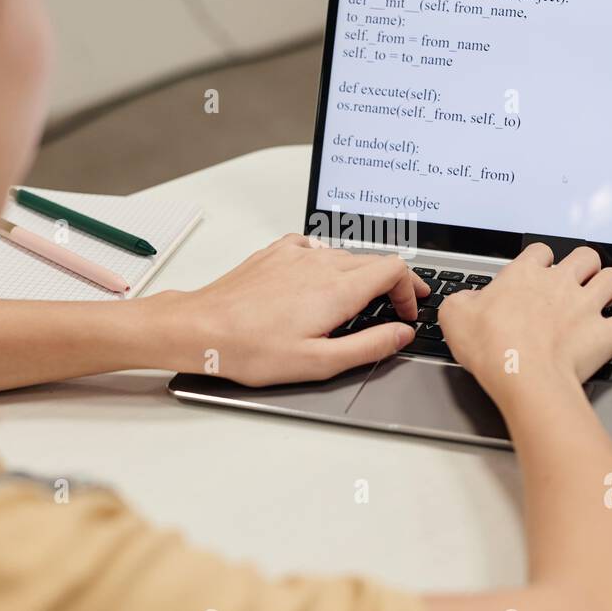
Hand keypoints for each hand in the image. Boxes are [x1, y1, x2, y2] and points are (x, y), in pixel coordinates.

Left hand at [167, 234, 429, 385]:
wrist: (201, 329)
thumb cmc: (252, 349)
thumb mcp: (319, 362)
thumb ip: (369, 346)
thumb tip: (401, 334)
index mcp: (337, 289)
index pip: (394, 269)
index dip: (410, 288)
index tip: (407, 311)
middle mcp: (320, 263)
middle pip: (374, 261)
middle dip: (391, 284)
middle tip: (393, 309)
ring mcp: (296, 254)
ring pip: (345, 254)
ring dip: (361, 275)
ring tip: (357, 302)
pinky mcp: (275, 252)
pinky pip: (315, 248)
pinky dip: (328, 263)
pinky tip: (319, 282)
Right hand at [438, 243, 611, 409]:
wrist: (523, 376)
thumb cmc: (491, 348)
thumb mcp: (455, 317)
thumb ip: (462, 301)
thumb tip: (466, 302)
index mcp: (524, 275)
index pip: (540, 252)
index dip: (540, 261)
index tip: (536, 273)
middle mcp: (560, 284)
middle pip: (585, 256)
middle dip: (584, 266)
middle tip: (576, 281)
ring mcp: (587, 307)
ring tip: (606, 295)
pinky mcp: (607, 333)